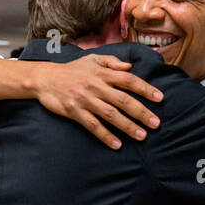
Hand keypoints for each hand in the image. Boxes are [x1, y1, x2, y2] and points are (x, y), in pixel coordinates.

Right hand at [38, 54, 162, 148]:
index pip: (129, 80)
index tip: (160, 98)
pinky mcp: (74, 112)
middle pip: (123, 100)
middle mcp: (96, 86)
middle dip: (141, 112)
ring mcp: (85, 100)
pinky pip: (93, 126)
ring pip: (110, 115)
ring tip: (142, 136)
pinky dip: (105, 136)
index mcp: (102, 73)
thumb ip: (111, 62)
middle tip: (156, 123)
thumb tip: (130, 67)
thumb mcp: (92, 60)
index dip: (145, 89)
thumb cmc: (71, 70)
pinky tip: (117, 144)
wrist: (45, 79)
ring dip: (127, 126)